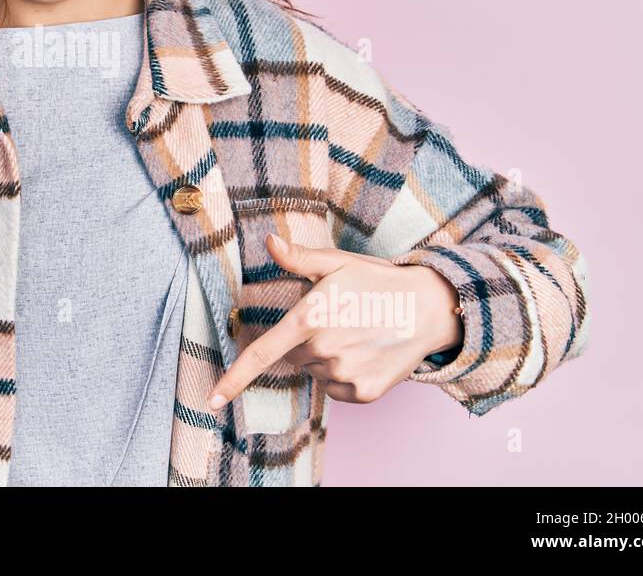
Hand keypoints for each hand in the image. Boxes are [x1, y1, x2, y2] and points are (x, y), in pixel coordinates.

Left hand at [206, 233, 461, 409]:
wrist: (430, 308)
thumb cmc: (378, 281)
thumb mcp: (338, 263)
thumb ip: (299, 259)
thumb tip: (269, 242)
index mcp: (310, 318)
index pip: (262, 354)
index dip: (234, 379)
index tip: (212, 399)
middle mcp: (324, 350)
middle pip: (294, 356)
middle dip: (307, 340)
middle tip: (340, 319)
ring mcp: (345, 375)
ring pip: (316, 372)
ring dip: (327, 357)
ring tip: (358, 333)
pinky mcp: (364, 393)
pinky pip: (338, 388)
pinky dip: (346, 375)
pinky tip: (367, 352)